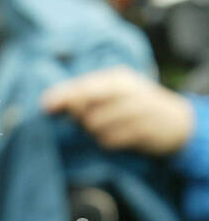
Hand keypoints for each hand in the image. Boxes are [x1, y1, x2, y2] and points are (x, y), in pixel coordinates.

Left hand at [40, 66, 194, 156]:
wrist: (175, 122)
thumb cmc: (136, 109)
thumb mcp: (116, 96)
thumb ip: (89, 98)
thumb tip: (55, 105)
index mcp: (117, 79)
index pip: (84, 85)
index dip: (63, 95)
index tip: (45, 106)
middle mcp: (126, 90)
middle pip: (87, 105)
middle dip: (80, 117)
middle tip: (87, 122)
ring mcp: (136, 109)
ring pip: (96, 125)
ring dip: (96, 133)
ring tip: (110, 129)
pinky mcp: (142, 130)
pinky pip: (111, 140)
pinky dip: (109, 142)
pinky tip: (120, 138)